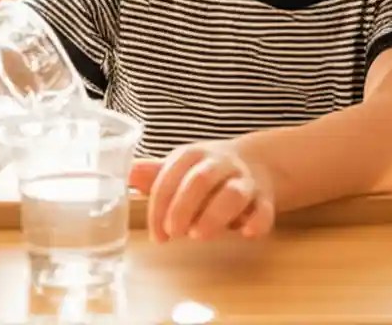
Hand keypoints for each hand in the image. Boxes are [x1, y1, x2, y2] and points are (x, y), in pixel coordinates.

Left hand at [128, 142, 275, 242]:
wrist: (258, 162)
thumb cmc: (208, 171)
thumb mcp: (180, 168)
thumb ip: (155, 175)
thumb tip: (126, 174)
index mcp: (193, 156)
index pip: (170, 177)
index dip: (160, 206)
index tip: (157, 233)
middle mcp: (220, 164)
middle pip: (200, 180)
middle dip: (183, 207)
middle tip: (174, 234)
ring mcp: (245, 181)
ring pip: (233, 194)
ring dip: (216, 214)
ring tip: (200, 235)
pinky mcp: (265, 199)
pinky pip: (264, 209)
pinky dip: (258, 221)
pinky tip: (246, 233)